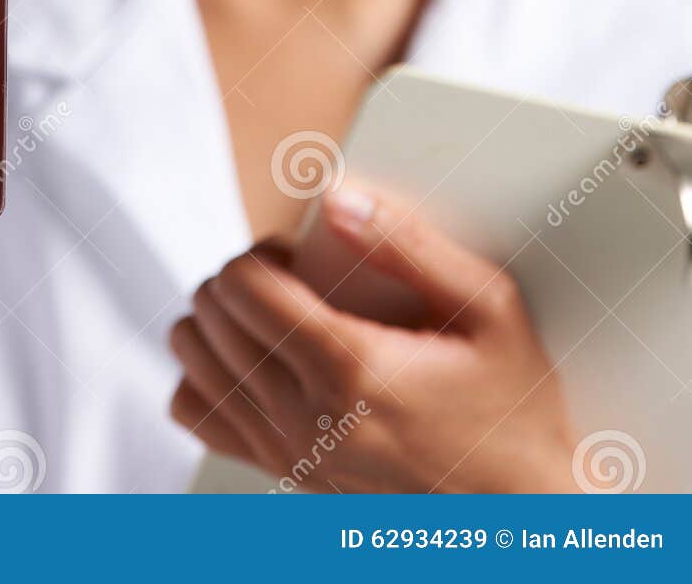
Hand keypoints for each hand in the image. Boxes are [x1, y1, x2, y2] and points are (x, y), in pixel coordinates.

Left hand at [170, 183, 577, 492]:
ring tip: (271, 316)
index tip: (297, 255)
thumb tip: (338, 198)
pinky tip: (257, 362)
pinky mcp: (285, 476)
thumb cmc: (512, 414)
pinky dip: (209, 378)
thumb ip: (409, 243)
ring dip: (219, 323)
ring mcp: (289, 453)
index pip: (241, 288)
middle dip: (240, 278)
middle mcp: (306, 417)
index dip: (261, 252)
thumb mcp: (488, 309)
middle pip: (210, 318)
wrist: (520, 515)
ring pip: (194, 364)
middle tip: (291, 279)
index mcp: (351, 368)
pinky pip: (199, 415)